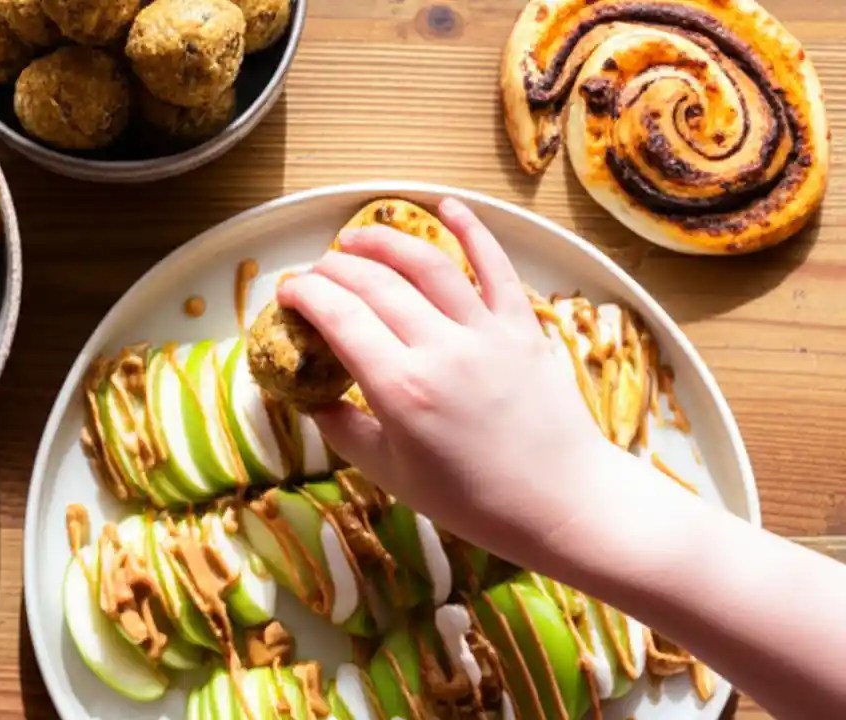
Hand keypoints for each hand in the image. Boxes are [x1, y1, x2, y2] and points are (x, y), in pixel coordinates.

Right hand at [278, 198, 613, 566]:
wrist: (562, 502)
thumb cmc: (473, 500)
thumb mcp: (390, 474)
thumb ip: (343, 430)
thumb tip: (311, 397)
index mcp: (400, 390)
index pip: (338, 317)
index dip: (304, 294)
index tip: (286, 292)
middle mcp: (440, 350)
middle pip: (373, 284)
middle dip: (332, 269)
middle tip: (314, 273)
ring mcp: (486, 332)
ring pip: (426, 265)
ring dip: (384, 242)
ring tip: (354, 239)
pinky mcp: (523, 326)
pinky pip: (496, 266)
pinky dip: (471, 230)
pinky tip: (446, 206)